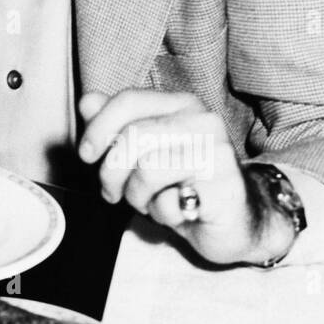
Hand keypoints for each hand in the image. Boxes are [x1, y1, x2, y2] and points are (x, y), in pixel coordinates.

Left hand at [78, 89, 292, 264]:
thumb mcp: (143, 156)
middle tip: (113, 192)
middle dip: (111, 171)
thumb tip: (88, 102)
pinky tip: (180, 212)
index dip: (98, 128)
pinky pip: (171, 199)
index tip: (85, 155)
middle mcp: (202, 121)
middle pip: (133, 136)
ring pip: (147, 168)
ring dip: (137, 196)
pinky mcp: (225, 185)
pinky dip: (164, 213)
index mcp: (182, 105)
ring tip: (151, 202)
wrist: (238, 222)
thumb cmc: (185, 185)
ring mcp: (217, 151)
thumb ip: (116, 127)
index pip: (128, 101)